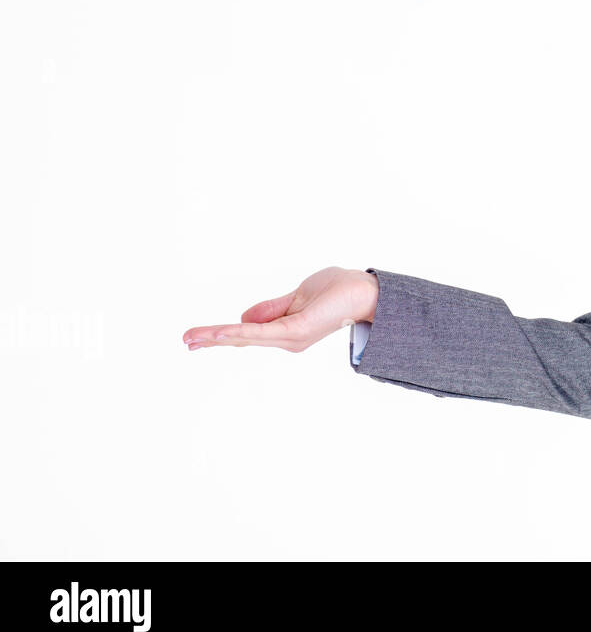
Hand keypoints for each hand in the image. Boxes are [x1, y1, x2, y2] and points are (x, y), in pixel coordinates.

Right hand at [182, 266, 378, 352]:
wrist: (365, 291)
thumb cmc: (338, 291)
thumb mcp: (297, 296)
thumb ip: (271, 309)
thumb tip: (242, 319)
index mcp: (287, 330)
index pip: (248, 334)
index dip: (222, 334)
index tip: (195, 337)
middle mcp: (288, 339)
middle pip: (243, 339)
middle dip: (212, 339)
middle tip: (184, 340)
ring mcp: (292, 337)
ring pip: (248, 336)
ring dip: (219, 336)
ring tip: (193, 337)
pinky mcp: (298, 330)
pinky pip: (263, 331)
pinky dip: (241, 331)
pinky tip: (223, 331)